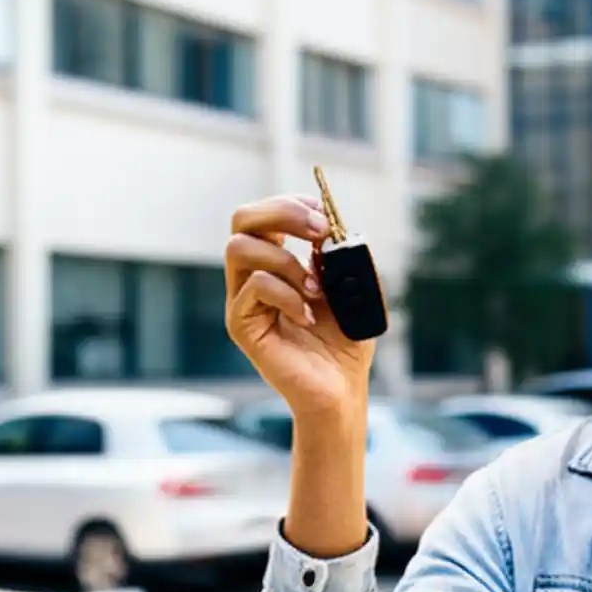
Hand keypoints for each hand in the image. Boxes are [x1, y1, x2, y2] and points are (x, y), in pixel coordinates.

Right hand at [225, 194, 376, 419]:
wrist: (342, 388)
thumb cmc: (346, 340)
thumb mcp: (351, 287)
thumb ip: (336, 254)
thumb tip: (326, 227)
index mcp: (275, 260)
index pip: (264, 214)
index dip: (292, 204)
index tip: (325, 214)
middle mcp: (252, 275)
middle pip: (242, 218)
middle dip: (283, 213)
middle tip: (319, 231)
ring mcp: (243, 300)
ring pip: (241, 248)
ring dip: (287, 260)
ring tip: (316, 289)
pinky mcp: (242, 325)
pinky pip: (255, 287)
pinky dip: (288, 294)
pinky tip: (308, 316)